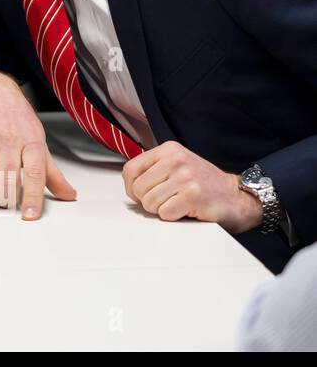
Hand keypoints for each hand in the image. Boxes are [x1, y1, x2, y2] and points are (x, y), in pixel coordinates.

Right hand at [0, 71, 76, 218]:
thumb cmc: (16, 116)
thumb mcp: (37, 139)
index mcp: (31, 139)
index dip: (34, 197)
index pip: (35, 172)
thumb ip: (51, 170)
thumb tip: (68, 195)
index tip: (30, 216)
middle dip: (8, 198)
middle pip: (9, 176)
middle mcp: (9, 136)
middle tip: (8, 205)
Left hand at [122, 141, 262, 232]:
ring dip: (161, 209)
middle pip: (138, 189)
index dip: (131, 187)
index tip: (141, 194)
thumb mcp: (176, 166)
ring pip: (149, 202)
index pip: (130, 170)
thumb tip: (128, 187)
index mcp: (168, 150)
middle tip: (167, 200)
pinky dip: (173, 216)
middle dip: (148, 201)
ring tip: (178, 203)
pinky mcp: (193, 195)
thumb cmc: (204, 184)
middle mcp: (176, 160)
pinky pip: (165, 213)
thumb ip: (152, 170)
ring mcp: (185, 177)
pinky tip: (187, 209)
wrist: (238, 197)